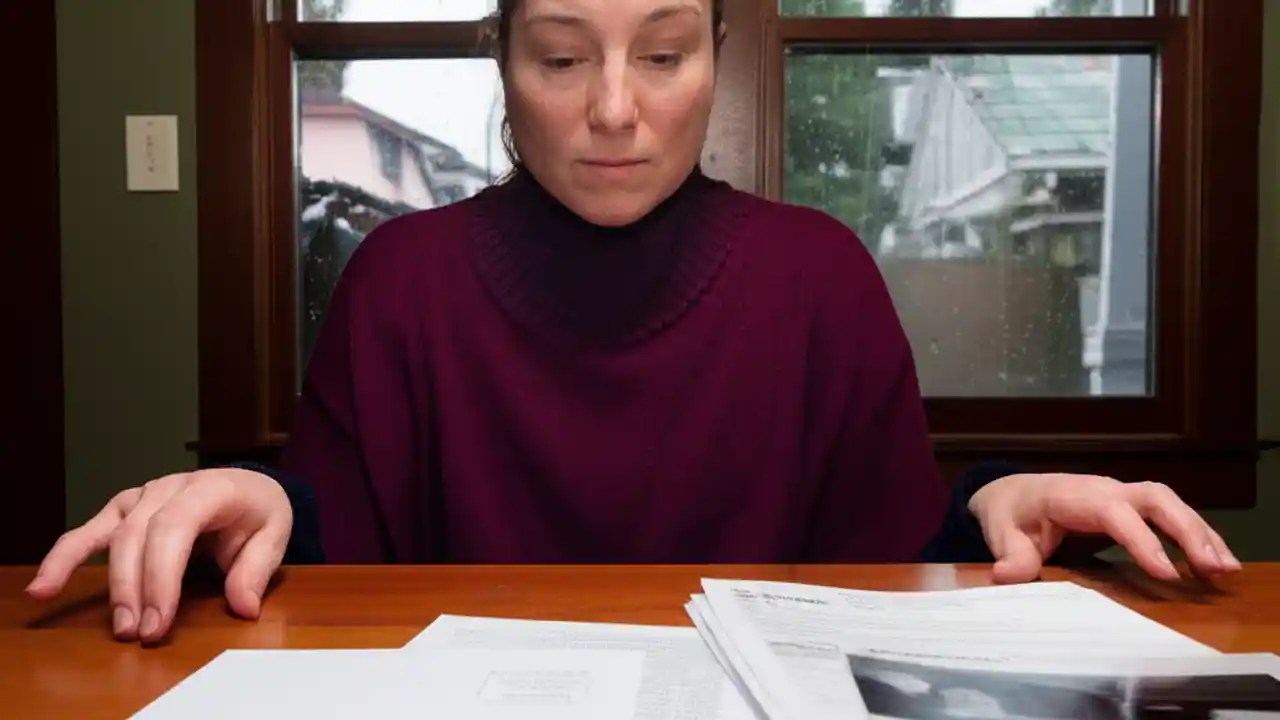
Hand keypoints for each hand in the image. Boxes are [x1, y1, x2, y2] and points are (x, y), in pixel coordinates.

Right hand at [25, 469, 291, 642]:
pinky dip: (63, 558)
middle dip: (136, 589)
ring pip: (114, 536)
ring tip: (115, 626)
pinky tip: (43, 587)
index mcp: (212, 487)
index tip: (159, 621)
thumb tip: (243, 607)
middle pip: (140, 536)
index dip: (162, 575)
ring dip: (110, 585)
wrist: (250, 488)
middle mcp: (171, 487)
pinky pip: (89, 533)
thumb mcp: (274, 535)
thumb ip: (256, 569)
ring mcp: (144, 496)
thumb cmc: (258, 513)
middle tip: (141, 634)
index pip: (175, 527)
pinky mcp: (125, 509)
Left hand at [967, 474, 1239, 583]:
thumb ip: (1009, 553)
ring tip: (1226, 570)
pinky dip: (1195, 535)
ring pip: (1169, 504)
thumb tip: (1008, 574)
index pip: (1114, 512)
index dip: (1141, 540)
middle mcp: (1104, 489)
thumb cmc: (1010, 513)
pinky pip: (1168, 514)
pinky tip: (1216, 561)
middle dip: (1186, 530)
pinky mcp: (1131, 507)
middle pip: (1154, 498)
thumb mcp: (1001, 531)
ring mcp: (1120, 495)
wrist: (1012, 492)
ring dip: (1200, 533)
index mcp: (1072, 495)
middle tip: (1213, 568)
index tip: (1168, 572)